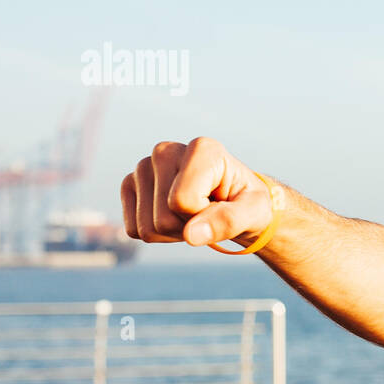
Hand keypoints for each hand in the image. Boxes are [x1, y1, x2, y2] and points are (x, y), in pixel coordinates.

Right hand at [120, 137, 275, 246]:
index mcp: (201, 149)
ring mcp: (143, 167)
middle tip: (207, 211)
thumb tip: (191, 235)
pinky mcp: (129, 184)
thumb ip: (228, 222)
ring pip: (147, 227)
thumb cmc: (247, 204)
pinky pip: (133, 229)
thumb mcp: (254, 213)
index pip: (183, 201)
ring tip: (193, 212)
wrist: (233, 201)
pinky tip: (175, 215)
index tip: (220, 204)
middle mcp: (165, 150)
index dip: (204, 216)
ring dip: (173, 231)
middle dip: (188, 226)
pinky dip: (157, 234)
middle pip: (163, 217)